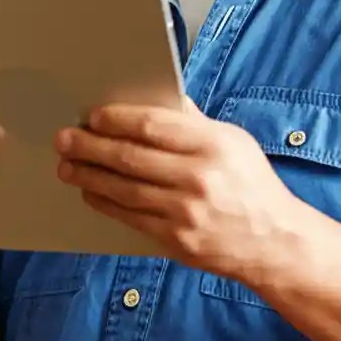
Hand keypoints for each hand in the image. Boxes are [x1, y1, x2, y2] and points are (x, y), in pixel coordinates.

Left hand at [55, 98, 303, 281]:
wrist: (274, 242)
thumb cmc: (252, 185)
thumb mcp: (233, 141)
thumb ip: (194, 121)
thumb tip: (157, 99)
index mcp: (213, 145)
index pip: (152, 125)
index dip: (116, 119)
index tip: (93, 115)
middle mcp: (198, 177)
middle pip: (130, 157)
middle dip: (91, 146)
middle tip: (65, 139)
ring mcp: (185, 212)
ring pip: (123, 189)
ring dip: (89, 175)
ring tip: (67, 166)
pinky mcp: (176, 240)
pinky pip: (130, 217)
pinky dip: (105, 203)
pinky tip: (90, 191)